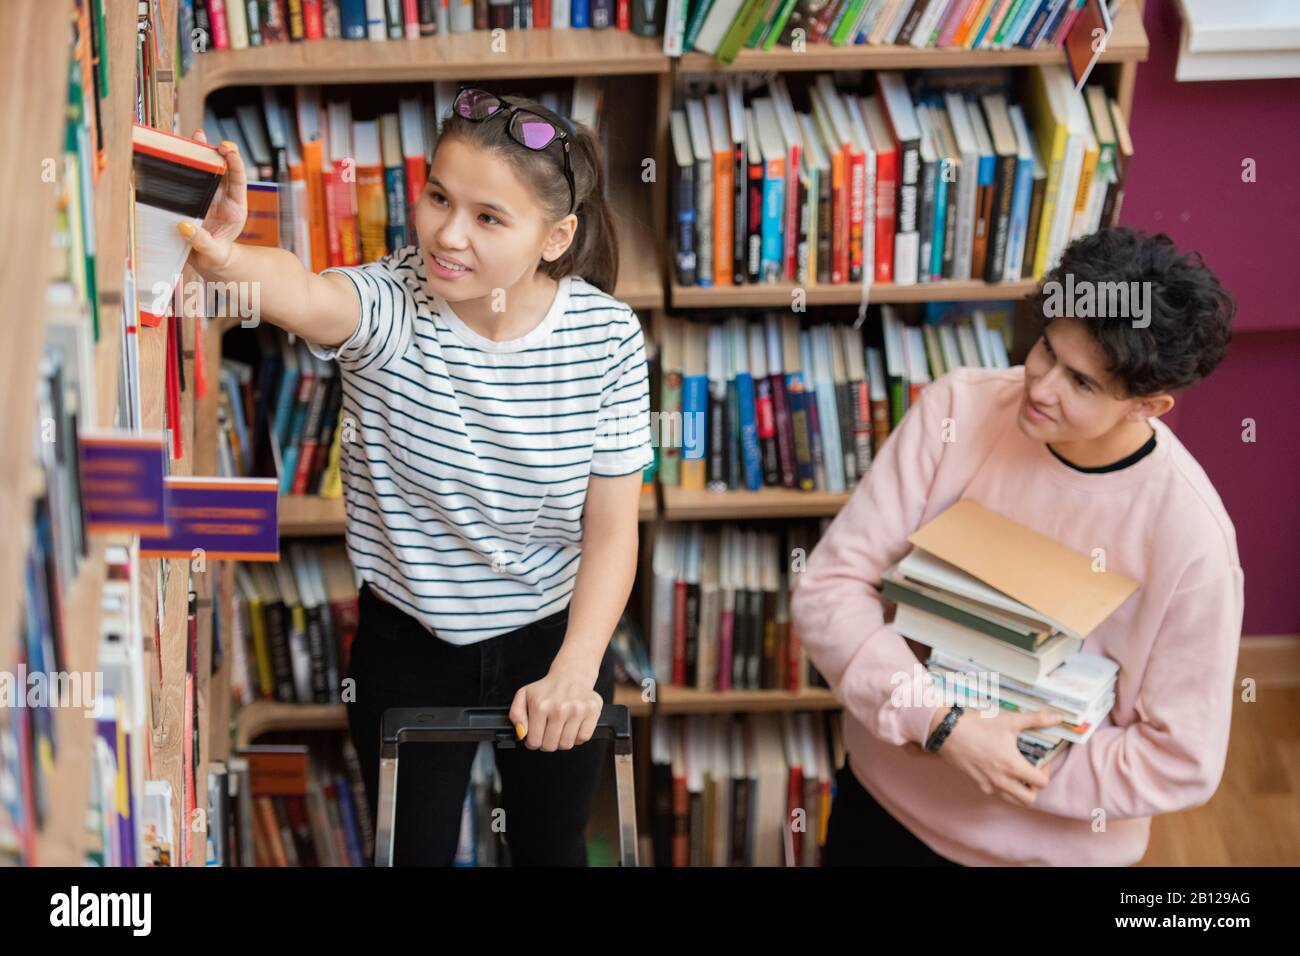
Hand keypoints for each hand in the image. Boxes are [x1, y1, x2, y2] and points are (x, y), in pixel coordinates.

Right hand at [182, 129, 248, 273]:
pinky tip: (178, 149)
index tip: (228, 152)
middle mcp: (223, 197)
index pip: (238, 181)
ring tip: (195, 136)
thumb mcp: (212, 253)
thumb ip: (202, 242)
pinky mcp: (193, 196)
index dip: (235, 164)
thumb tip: (185, 226)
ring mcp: (208, 195)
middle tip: (208, 140)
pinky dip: (185, 162)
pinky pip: (190, 177)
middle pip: (224, 169)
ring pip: (207, 169)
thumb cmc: (214, 256)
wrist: (207, 260)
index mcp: (235, 208)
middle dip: (218, 151)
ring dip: (201, 151)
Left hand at [509, 658, 602, 751]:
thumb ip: (516, 715)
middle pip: (551, 745)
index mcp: (540, 706)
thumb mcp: (524, 696)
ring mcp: (577, 710)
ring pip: (567, 744)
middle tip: (548, 733)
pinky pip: (583, 738)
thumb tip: (522, 733)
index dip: (533, 743)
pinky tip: (573, 727)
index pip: (535, 741)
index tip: (536, 737)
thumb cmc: (548, 688)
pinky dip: (577, 737)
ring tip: (560, 729)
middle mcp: (559, 708)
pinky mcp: (592, 711)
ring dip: (562, 741)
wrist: (572, 674)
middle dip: (547, 743)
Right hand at [933, 706, 1061, 806]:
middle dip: (1034, 788)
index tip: (1041, 760)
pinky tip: (997, 769)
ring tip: (1015, 772)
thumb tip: (1059, 717)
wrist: (946, 731)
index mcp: (1013, 766)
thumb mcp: (1009, 720)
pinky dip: (1002, 787)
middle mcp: (1002, 781)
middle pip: (1029, 799)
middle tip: (1030, 771)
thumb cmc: (977, 724)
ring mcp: (988, 785)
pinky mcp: (976, 784)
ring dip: (1019, 790)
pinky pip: (996, 793)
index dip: (1046, 772)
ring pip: (1012, 800)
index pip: (1042, 783)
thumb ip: (1036, 719)